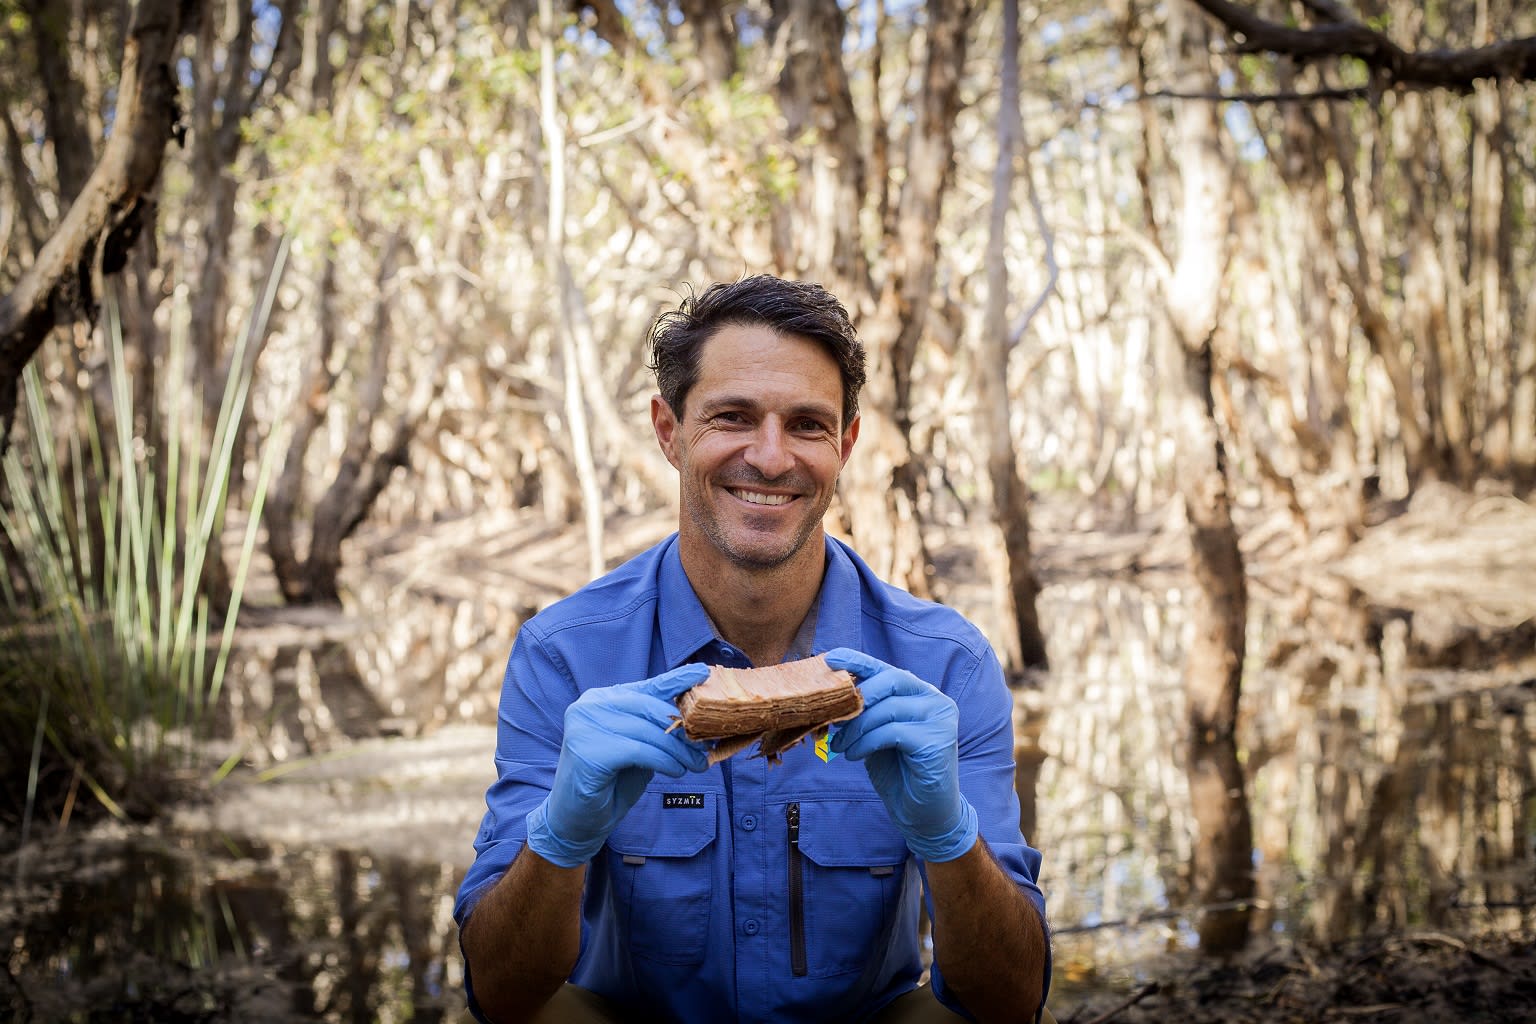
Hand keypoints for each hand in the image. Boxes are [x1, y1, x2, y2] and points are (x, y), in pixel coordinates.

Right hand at [526, 663, 710, 867]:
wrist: (576, 821)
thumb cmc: (611, 783)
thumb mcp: (639, 748)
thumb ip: (656, 728)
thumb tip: (696, 719)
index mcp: (602, 699)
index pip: (646, 686)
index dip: (677, 679)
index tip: (704, 672)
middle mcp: (589, 705)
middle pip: (650, 706)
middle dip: (683, 727)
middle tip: (706, 747)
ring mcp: (585, 725)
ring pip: (648, 730)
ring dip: (679, 750)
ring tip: (697, 764)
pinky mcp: (588, 750)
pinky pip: (639, 751)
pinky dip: (664, 761)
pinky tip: (677, 772)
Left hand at [823, 648, 978, 862]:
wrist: (924, 814)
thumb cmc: (898, 772)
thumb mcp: (875, 735)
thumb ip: (864, 713)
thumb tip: (832, 696)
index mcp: (920, 694)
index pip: (886, 669)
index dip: (858, 660)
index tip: (829, 658)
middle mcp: (935, 700)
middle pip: (890, 680)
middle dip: (856, 697)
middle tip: (832, 720)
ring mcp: (941, 719)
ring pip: (887, 708)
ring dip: (855, 727)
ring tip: (839, 745)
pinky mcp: (938, 741)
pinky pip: (892, 732)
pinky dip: (866, 742)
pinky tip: (854, 755)